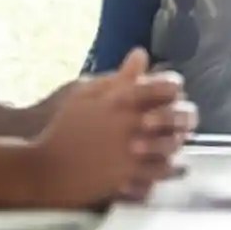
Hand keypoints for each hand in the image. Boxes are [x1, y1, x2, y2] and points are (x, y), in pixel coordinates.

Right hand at [32, 49, 195, 206]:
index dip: (172, 87)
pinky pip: (164, 169)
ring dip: (177, 140)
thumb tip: (141, 53)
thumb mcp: (85, 94)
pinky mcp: (132, 175)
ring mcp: (134, 151)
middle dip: (182, 116)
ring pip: (176, 143)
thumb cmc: (65, 129)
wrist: (48, 169)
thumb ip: (118, 76)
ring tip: (174, 141)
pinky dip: (169, 165)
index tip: (168, 93)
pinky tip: (165, 163)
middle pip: (180, 115)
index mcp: (123, 99)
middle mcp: (133, 123)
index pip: (168, 85)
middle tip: (178, 120)